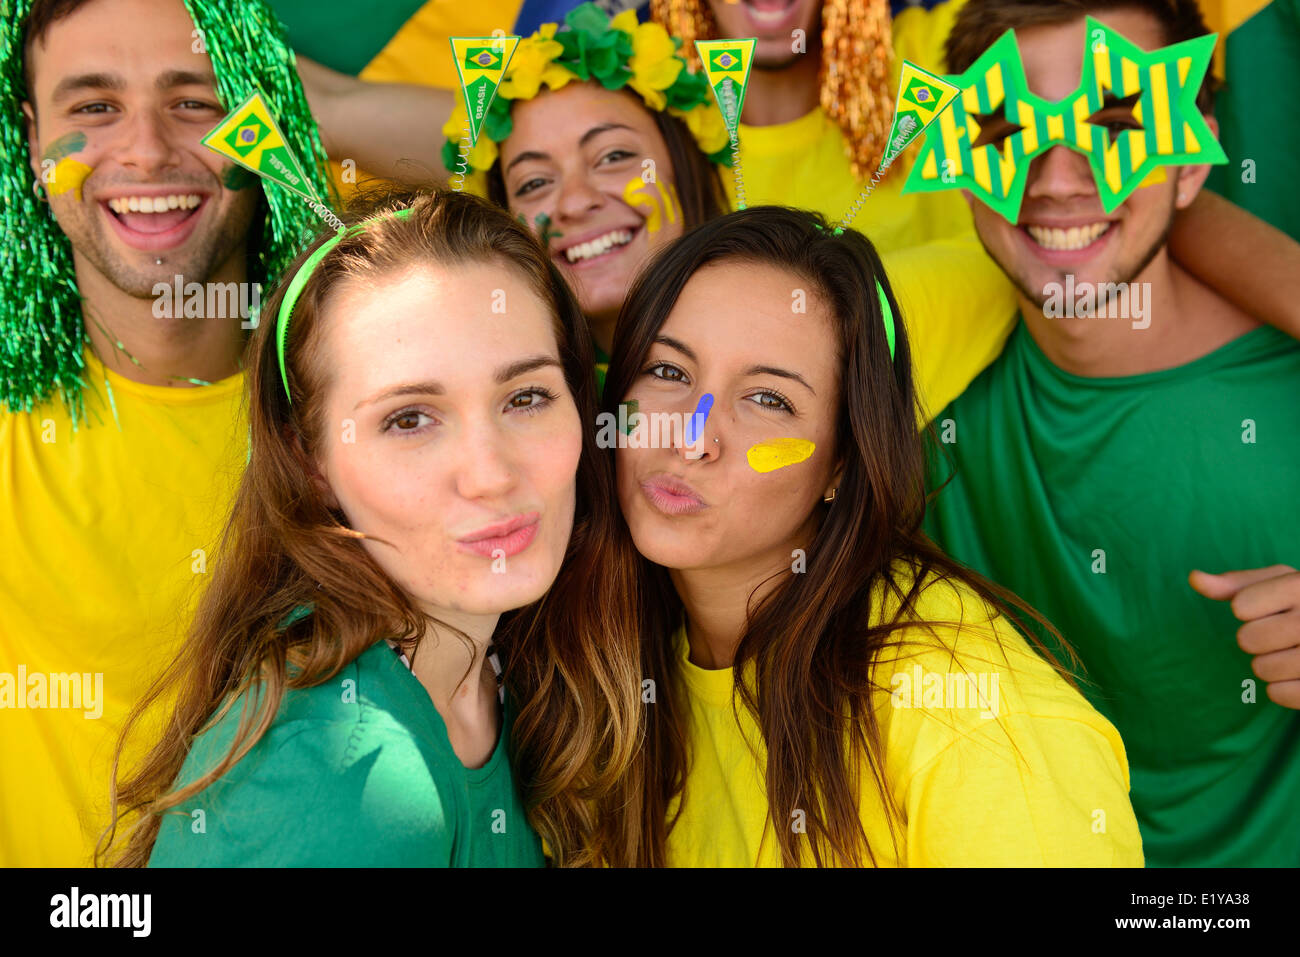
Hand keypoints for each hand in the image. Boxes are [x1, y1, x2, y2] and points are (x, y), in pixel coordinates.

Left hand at [1190, 565, 1299, 707]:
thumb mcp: (1277, 584)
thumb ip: (1235, 583)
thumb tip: (1194, 578)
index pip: (1240, 606)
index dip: (1246, 610)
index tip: (1270, 608)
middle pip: (1247, 640)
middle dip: (1256, 640)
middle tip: (1280, 635)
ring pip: (1262, 669)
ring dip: (1268, 665)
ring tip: (1291, 653)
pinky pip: (1279, 694)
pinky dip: (1281, 689)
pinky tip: (1296, 675)